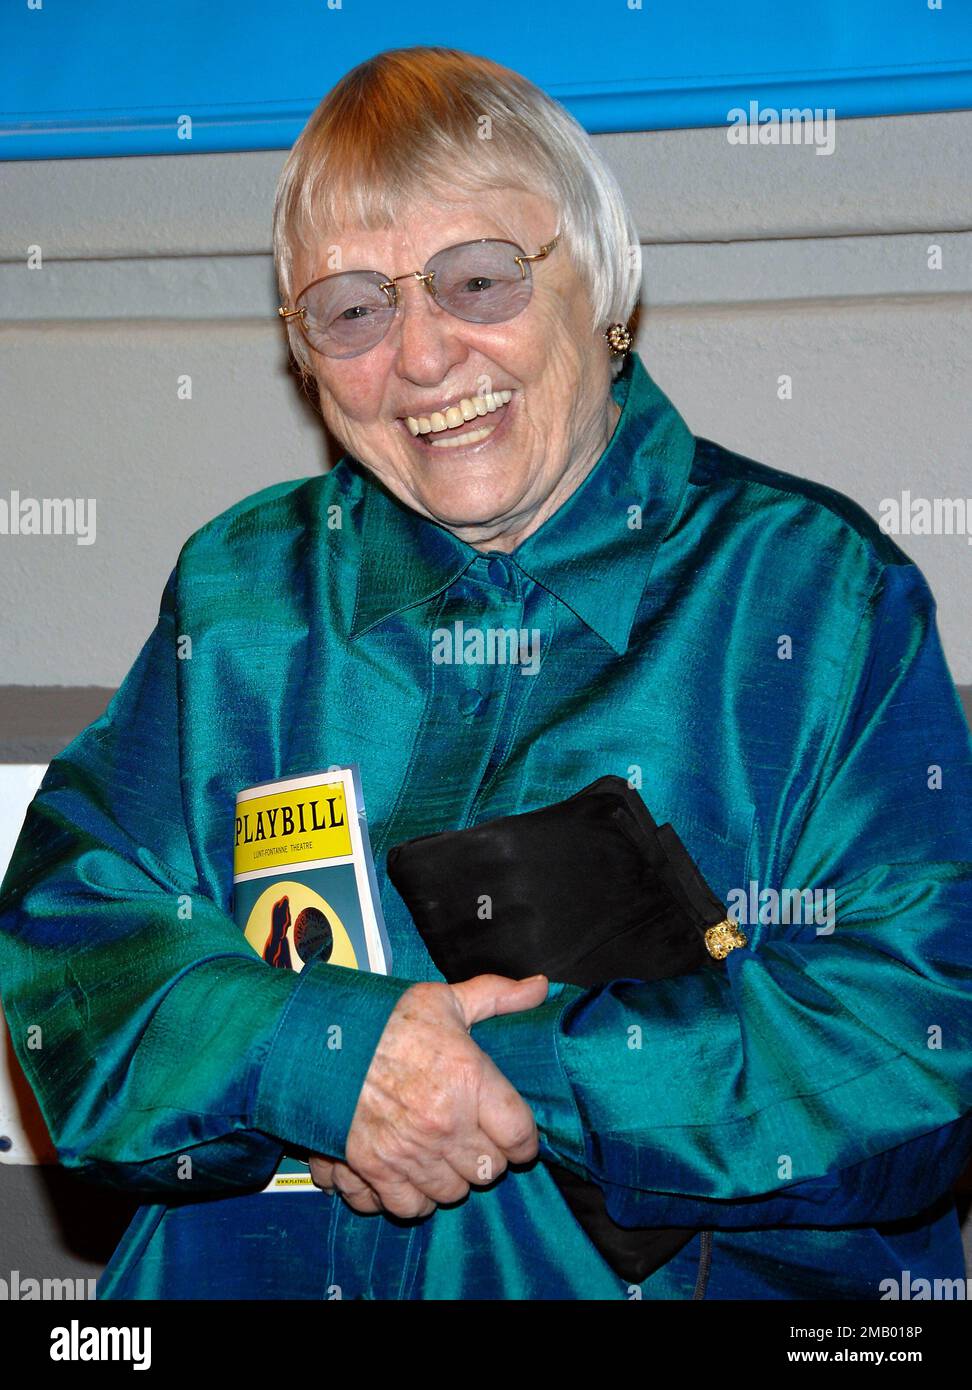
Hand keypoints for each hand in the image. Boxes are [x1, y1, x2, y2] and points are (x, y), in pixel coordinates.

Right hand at [309, 973, 547, 1217]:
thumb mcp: (443, 999)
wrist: (314, 1038)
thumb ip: (496, 996)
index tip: (513, 1134)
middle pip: (489, 1171)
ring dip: (449, 1177)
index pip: (520, 1136)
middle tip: (470, 1137)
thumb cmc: (382, 1019)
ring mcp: (407, 1152)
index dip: (522, 1138)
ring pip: (451, 1193)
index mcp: (468, 1080)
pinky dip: (408, 1194)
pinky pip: (406, 1206)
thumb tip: (541, 987)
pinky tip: (406, 1171)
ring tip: (438, 1153)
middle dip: (485, 1156)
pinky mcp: (372, 1170)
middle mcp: (443, 1124)